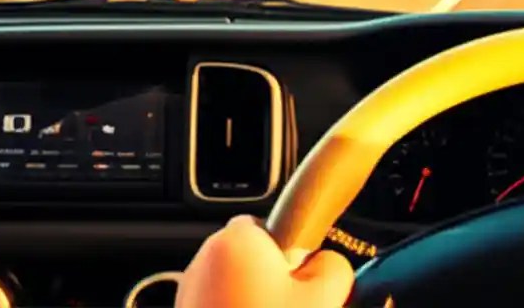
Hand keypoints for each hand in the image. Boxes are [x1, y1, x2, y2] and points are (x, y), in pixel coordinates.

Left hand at [176, 215, 353, 307]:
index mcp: (237, 240)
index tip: (304, 280)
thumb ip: (334, 267)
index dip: (293, 251)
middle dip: (275, 282)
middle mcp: (205, 259)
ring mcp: (189, 293)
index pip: (272, 224)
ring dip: (257, 303)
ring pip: (237, 287)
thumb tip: (326, 265)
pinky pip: (222, 307)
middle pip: (255, 258)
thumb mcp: (324, 297)